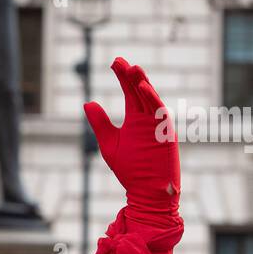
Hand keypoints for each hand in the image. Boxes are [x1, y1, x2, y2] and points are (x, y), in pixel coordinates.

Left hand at [83, 57, 180, 229]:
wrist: (146, 192)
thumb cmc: (129, 170)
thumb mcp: (109, 144)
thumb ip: (100, 124)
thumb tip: (87, 103)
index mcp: (135, 119)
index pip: (129, 92)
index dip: (122, 76)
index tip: (114, 62)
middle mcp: (147, 118)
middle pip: (139, 91)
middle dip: (130, 76)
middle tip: (120, 61)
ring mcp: (157, 125)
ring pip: (150, 99)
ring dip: (143, 83)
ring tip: (133, 69)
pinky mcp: (164, 134)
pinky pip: (159, 114)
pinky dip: (151, 100)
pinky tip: (142, 88)